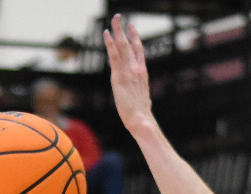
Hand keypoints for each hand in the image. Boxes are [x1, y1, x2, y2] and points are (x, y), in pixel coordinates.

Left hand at [104, 16, 158, 135]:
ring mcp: (128, 71)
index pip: (138, 50)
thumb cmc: (142, 115)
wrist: (141, 120)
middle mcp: (136, 68)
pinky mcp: (119, 77)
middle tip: (119, 17)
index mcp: (142, 73)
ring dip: (117, 31)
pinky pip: (114, 56)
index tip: (131, 27)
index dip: (134, 38)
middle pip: (130, 44)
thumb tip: (144, 100)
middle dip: (124, 29)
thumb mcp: (143, 100)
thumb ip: (141, 95)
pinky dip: (110, 44)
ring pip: (122, 46)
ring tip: (114, 19)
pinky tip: (106, 34)